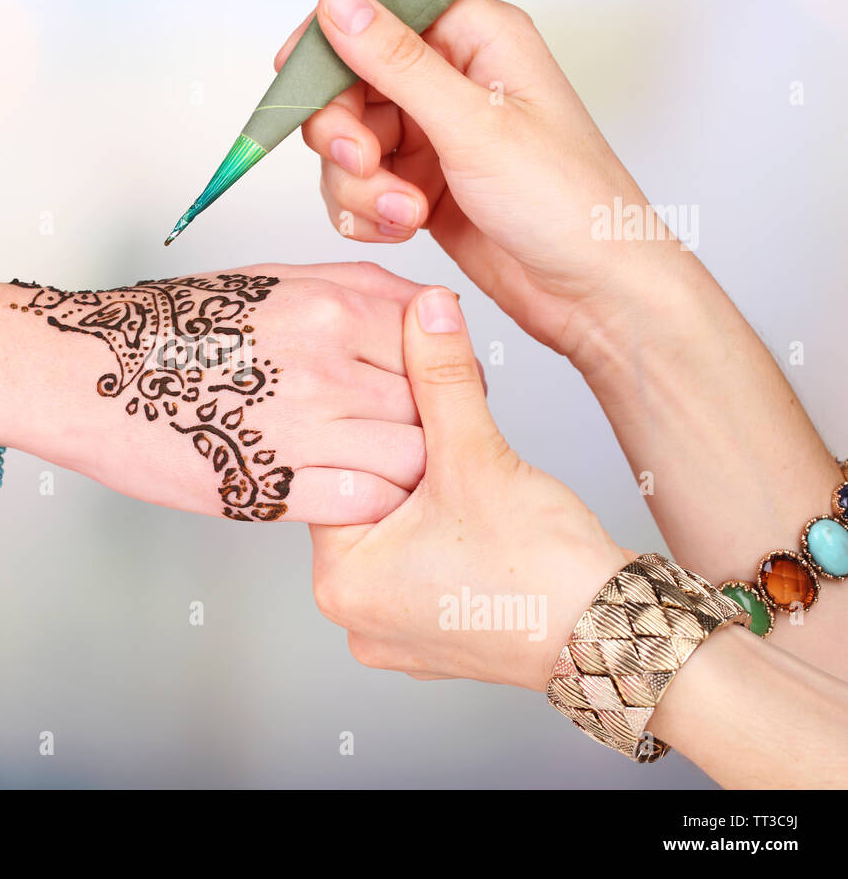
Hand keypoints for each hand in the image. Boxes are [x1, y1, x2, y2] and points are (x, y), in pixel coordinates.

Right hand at [0, 261, 428, 523]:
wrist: (83, 371)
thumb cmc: (168, 327)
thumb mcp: (269, 280)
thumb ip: (355, 290)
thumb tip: (426, 309)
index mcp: (330, 303)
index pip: (438, 342)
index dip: (442, 373)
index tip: (427, 391)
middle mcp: (327, 360)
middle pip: (434, 405)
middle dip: (429, 425)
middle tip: (398, 435)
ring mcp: (302, 426)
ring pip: (413, 460)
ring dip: (404, 471)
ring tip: (371, 467)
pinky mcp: (271, 484)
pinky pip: (364, 503)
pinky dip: (367, 503)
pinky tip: (340, 492)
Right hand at [278, 0, 673, 357]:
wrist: (591, 292)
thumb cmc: (568, 203)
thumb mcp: (474, 125)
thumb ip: (397, 62)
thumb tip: (341, 4)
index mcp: (478, 39)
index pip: (381, 11)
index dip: (331, 42)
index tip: (296, 77)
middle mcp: (453, 82)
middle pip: (350, 82)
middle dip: (343, 131)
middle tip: (363, 162)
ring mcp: (433, 136)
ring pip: (347, 142)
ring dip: (358, 184)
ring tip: (402, 211)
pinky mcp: (419, 186)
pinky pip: (358, 187)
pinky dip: (366, 212)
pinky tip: (402, 228)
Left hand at [310, 287, 627, 689]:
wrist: (610, 634)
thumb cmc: (543, 568)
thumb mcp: (477, 454)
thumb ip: (442, 376)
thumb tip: (424, 309)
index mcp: (340, 581)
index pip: (340, 478)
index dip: (387, 437)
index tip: (426, 424)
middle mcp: (354, 618)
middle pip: (367, 507)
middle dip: (411, 472)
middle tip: (457, 463)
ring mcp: (394, 635)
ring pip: (398, 537)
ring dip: (431, 504)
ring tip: (474, 498)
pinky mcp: (432, 640)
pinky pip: (424, 572)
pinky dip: (446, 544)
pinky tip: (480, 530)